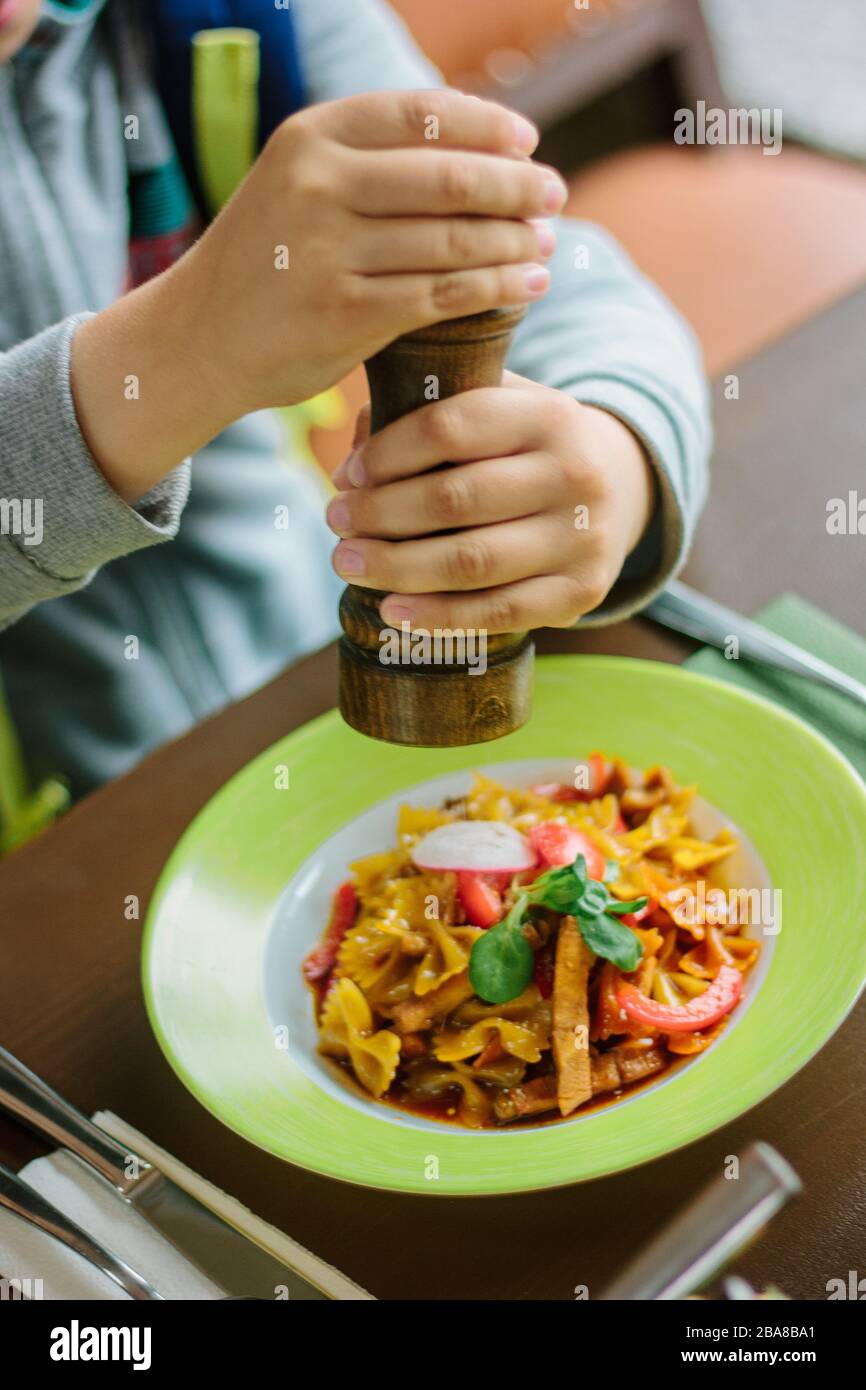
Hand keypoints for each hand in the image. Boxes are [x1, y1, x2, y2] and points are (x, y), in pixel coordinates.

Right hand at [180, 89, 565, 412]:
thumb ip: (369, 163)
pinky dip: (498, 288)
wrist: (199, 338)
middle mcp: (319, 184)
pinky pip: (445, 294)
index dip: (488, 126)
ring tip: (545, 243)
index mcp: (312, 137)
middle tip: (553, 195)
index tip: (528, 144)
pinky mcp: (348, 313)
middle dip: (516, 186)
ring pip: (455, 239)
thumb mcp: (298, 183)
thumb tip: (477, 149)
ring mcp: (331, 251)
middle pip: (451, 176)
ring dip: (515, 241)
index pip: (423, 114)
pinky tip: (529, 285)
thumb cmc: (268, 260)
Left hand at [326, 372, 656, 631]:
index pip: (450, 428)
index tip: (348, 474)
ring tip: (348, 563)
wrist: (620, 488)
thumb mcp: (498, 408)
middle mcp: (575, 474)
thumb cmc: (528, 446)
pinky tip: (392, 611)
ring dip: (396, 566)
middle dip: (380, 514)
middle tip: (335, 521)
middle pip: (454, 500)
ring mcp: (583, 538)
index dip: (388, 453)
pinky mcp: (582, 592)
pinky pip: (498, 611)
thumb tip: (353, 464)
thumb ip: (431, 415)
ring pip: (471, 560)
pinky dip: (439, 616)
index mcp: (548, 413)